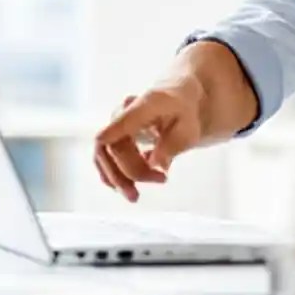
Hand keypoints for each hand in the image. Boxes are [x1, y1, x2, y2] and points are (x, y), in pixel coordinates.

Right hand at [93, 84, 204, 201]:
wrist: (177, 98)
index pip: (122, 121)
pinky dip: (114, 175)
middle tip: (150, 187)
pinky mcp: (114, 136)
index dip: (111, 134)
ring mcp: (116, 124)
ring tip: (134, 197)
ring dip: (116, 178)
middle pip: (113, 145)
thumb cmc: (184, 113)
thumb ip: (174, 145)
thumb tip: (155, 164)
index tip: (106, 146)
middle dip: (126, 172)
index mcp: (144, 105)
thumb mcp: (190, 129)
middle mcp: (124, 112)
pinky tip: (129, 187)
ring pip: (104, 154)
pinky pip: (105, 158)